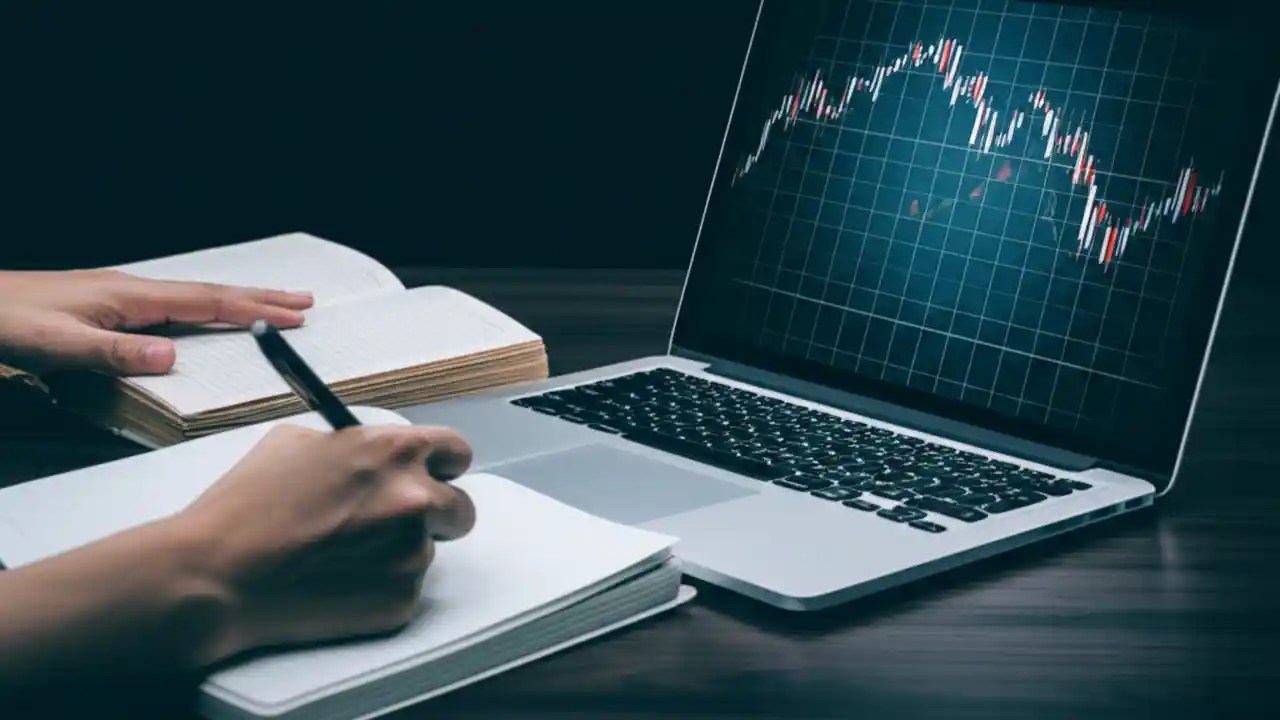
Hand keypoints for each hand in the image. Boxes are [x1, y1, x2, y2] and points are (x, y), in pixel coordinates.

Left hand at [0, 269, 313, 374]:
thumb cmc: (7, 321)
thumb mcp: (58, 345)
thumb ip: (115, 353)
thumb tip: (172, 358)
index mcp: (130, 297)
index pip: (207, 303)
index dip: (253, 309)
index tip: (294, 315)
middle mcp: (131, 291)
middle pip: (210, 293)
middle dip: (259, 297)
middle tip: (303, 300)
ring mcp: (120, 296)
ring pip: (194, 298)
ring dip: (236, 301)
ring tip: (268, 304)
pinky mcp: (107, 306)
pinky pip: (173, 306)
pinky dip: (205, 309)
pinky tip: (204, 316)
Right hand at [178, 423, 475, 660]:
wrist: (219, 573)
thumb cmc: (248, 505)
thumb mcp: (296, 442)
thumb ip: (353, 443)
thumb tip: (373, 451)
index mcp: (395, 452)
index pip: (457, 451)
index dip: (444, 464)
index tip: (434, 474)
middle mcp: (416, 498)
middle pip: (459, 507)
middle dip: (433, 513)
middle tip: (392, 522)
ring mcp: (413, 552)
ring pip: (427, 549)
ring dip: (398, 551)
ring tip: (342, 555)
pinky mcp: (402, 598)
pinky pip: (405, 588)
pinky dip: (380, 586)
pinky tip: (336, 583)